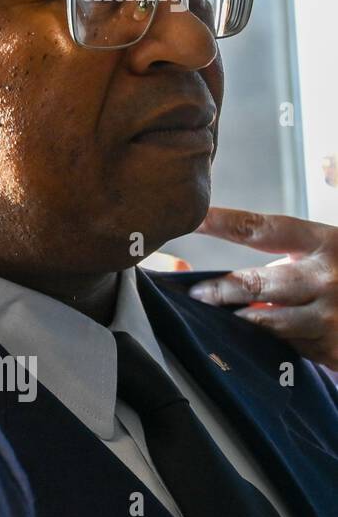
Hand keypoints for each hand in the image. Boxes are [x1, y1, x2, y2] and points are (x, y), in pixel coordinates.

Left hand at [190, 207, 337, 368]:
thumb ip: (319, 219)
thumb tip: (320, 164)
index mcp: (329, 243)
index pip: (262, 229)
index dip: (223, 221)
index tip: (192, 217)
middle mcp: (328, 279)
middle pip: (255, 283)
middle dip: (219, 290)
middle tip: (196, 293)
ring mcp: (332, 319)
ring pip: (265, 321)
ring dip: (239, 320)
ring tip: (218, 315)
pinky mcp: (333, 351)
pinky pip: (287, 345)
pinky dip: (268, 341)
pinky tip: (251, 338)